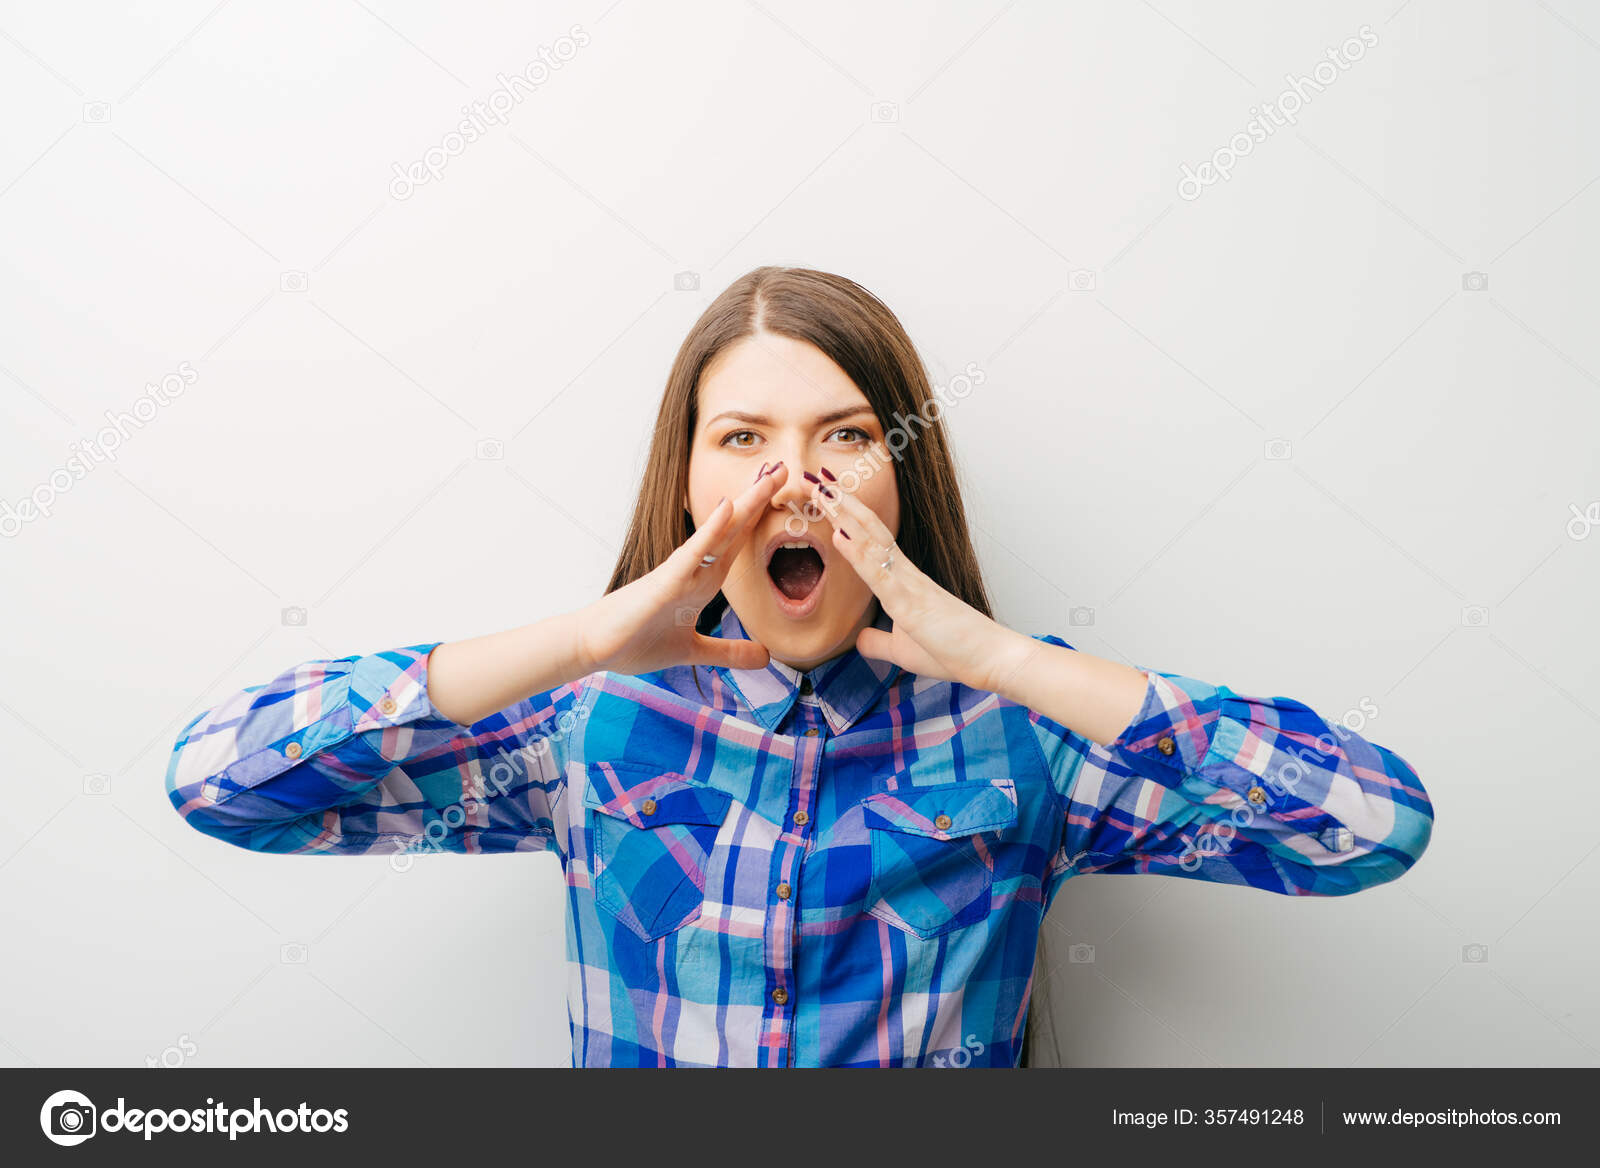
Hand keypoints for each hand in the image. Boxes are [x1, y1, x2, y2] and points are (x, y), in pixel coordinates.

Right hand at [576, 464, 785, 676]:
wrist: (594, 649)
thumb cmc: (635, 643)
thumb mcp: (693, 651)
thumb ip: (728, 652)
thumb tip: (765, 656)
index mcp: (701, 583)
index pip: (735, 545)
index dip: (759, 522)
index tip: (783, 497)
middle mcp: (694, 571)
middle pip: (733, 530)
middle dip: (758, 500)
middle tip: (784, 468)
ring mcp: (680, 573)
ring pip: (720, 533)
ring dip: (745, 505)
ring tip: (769, 476)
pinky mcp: (665, 582)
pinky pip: (693, 553)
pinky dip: (712, 531)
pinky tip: (729, 507)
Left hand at [807, 477, 1032, 693]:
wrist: (990, 658)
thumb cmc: (953, 651)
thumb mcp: (903, 649)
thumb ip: (879, 642)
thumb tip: (859, 640)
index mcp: (904, 581)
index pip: (871, 541)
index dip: (848, 518)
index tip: (826, 495)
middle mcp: (906, 574)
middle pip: (869, 530)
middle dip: (841, 504)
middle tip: (817, 477)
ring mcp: (908, 585)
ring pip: (872, 542)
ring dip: (844, 515)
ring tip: (822, 490)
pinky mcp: (910, 604)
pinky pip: (879, 573)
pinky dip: (857, 553)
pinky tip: (839, 534)